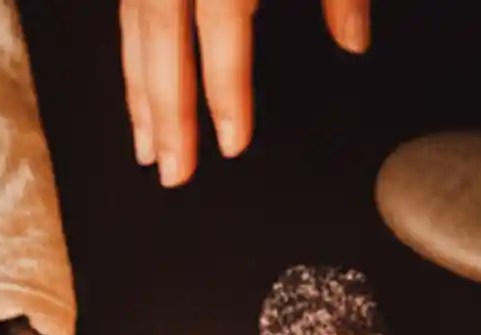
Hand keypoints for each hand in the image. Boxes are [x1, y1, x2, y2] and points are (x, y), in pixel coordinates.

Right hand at [120, 0, 370, 186]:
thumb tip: (352, 41)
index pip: (222, 31)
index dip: (226, 90)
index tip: (232, 143)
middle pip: (161, 38)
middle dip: (164, 112)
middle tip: (171, 171)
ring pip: (134, 27)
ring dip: (139, 91)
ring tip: (148, 146)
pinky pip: (129, 8)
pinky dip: (135, 53)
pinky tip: (140, 86)